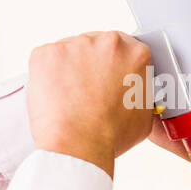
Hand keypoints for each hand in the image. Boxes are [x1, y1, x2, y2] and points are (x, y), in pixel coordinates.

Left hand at [27, 31, 154, 178]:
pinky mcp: (46, 53)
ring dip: (69, 68)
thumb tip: (135, 91)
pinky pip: (45, 58)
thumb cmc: (109, 136)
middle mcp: (108, 43)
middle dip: (92, 64)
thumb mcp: (144, 115)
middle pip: (97, 45)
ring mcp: (75, 45)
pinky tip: (55, 95)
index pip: (126, 49)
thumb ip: (141, 91)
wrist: (78, 146)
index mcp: (136, 54)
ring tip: (70, 97)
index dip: (115, 66)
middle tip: (88, 91)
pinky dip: (47, 74)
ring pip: (70, 51)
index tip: (108, 77)